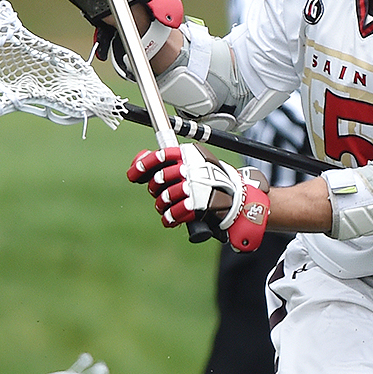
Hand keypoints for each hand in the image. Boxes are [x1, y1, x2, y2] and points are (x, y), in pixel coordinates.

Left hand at [127, 144, 269, 251]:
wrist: (238, 198)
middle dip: (155, 189)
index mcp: (190, 154)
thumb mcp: (194, 162)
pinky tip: (170, 219)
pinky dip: (170, 218)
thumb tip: (139, 161)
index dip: (143, 165)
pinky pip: (174, 212)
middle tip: (159, 194)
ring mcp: (195, 185)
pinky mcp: (198, 203)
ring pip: (164, 197)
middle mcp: (192, 167)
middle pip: (160, 179)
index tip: (134, 174)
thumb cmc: (212, 180)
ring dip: (162, 205)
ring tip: (165, 208)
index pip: (161, 155)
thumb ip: (170, 161)